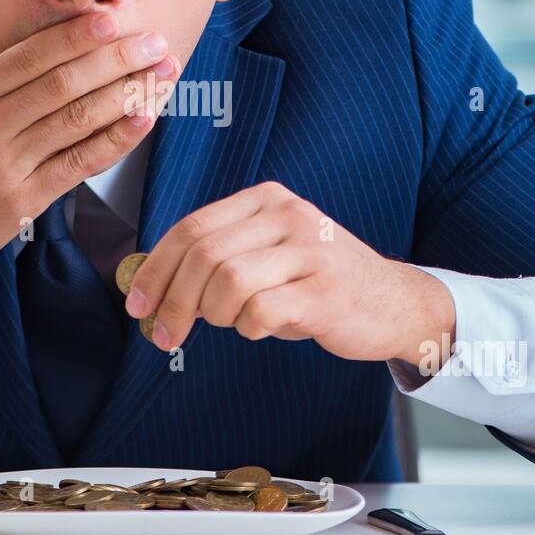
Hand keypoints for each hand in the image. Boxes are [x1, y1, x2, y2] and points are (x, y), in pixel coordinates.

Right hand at [0, 0, 180, 318]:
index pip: (31, 57)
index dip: (75, 36)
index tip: (112, 19)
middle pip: (65, 84)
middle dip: (117, 60)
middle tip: (158, 41)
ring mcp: (10, 165)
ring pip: (78, 122)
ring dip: (128, 95)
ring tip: (164, 76)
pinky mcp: (24, 201)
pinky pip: (78, 165)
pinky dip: (114, 142)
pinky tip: (144, 121)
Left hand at [124, 181, 455, 362]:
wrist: (396, 302)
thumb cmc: (320, 281)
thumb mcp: (272, 252)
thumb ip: (219, 256)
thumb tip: (148, 282)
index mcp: (267, 200)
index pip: (192, 228)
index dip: (156, 268)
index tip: (138, 302)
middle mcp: (288, 216)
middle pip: (203, 255)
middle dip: (173, 301)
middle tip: (164, 334)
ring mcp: (310, 251)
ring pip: (227, 284)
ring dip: (215, 315)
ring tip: (233, 323)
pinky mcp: (324, 291)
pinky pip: (260, 312)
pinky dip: (249, 329)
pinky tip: (264, 328)